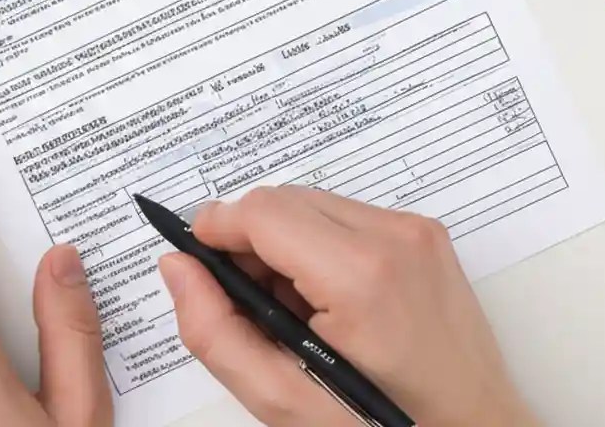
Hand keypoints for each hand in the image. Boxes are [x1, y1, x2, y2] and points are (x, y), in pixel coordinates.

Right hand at [158, 185, 537, 426]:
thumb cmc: (386, 425)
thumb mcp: (286, 401)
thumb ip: (216, 333)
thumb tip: (178, 268)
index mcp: (360, 275)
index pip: (261, 210)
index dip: (216, 231)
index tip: (198, 263)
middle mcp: (395, 236)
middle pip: (284, 200)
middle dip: (249, 241)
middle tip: (245, 303)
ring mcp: (417, 231)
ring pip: (314, 203)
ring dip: (285, 243)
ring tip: (291, 311)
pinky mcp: (427, 235)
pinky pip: (349, 216)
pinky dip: (322, 246)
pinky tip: (326, 301)